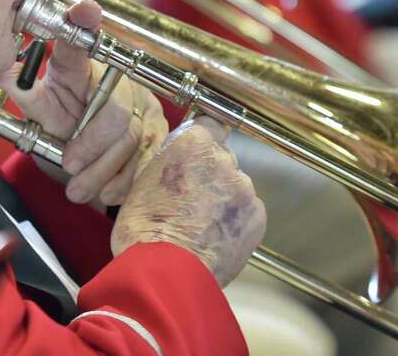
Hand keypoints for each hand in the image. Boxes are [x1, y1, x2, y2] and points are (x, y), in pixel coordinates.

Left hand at [0, 0, 166, 204]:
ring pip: (131, 139)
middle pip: (115, 109)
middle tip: (69, 163)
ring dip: (103, 169)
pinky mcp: (156, 132)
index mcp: (82, 69)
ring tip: (77, 189)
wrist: (95, 148)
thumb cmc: (67, 119)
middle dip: (91, 142)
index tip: (84, 11)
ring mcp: (142, 107)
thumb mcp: (44, 107)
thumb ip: (25, 92)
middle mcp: (117, 82)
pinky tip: (108, 192)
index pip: (81, 43)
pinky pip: (149, 156)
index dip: (84, 24)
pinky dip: (126, 178)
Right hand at [111, 117, 264, 286]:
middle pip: (222, 158)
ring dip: (223, 199)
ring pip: (235, 187)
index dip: (202, 141)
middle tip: (190, 199)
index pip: (209, 124)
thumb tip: (170, 159)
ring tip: (200, 225)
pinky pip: (247, 213)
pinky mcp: (257, 218)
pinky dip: (235, 222)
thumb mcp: (140, 182)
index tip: (197, 153)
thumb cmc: (144, 231)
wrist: (164, 273)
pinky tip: (214, 237)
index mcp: (193, 144)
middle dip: (210, 173)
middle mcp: (224, 160)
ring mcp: (244, 190)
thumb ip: (165, 162)